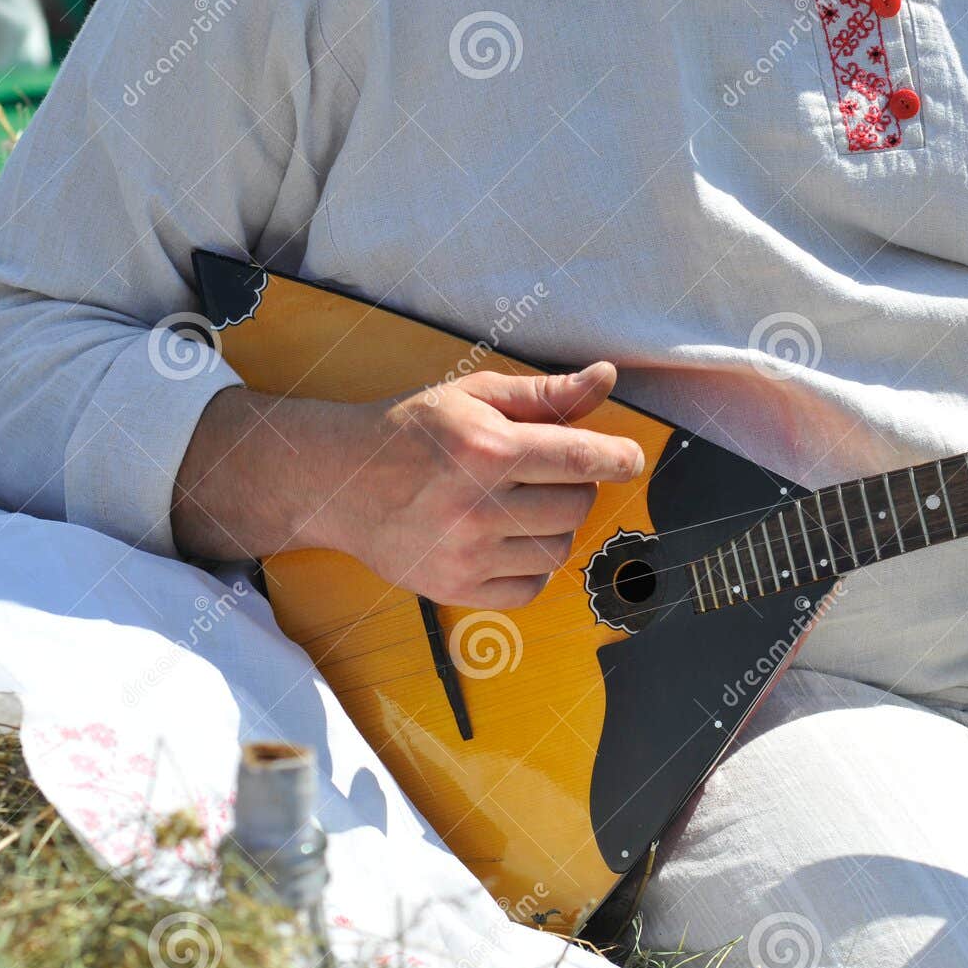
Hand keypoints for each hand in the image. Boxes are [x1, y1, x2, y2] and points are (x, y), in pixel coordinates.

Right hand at [172, 362, 643, 608]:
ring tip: (522, 504)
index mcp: (486, 450)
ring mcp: (466, 554)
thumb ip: (546, 393)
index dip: (618, 458)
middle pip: (576, 506)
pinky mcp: (456, 589)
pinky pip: (530, 588)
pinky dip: (531, 565)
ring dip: (554, 526)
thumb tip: (606, 378)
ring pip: (558, 549)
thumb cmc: (410, 432)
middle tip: (546, 472)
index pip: (582, 459)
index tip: (629, 459)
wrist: (339, 482)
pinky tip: (506, 539)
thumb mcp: (474, 396)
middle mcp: (477, 506)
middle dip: (574, 485)